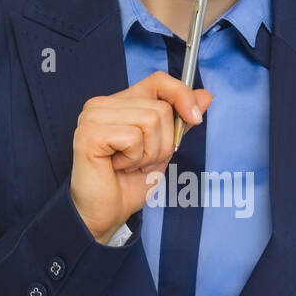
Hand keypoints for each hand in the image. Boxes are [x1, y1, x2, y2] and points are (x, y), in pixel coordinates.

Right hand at [70, 70, 212, 241]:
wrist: (106, 215)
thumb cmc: (127, 185)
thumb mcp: (163, 149)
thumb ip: (180, 121)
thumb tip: (205, 96)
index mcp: (120, 103)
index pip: (159, 81)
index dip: (182, 95)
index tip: (194, 119)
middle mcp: (103, 104)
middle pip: (160, 107)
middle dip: (163, 143)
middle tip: (141, 162)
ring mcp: (93, 116)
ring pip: (150, 121)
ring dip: (149, 153)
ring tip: (129, 165)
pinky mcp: (89, 133)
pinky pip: (133, 138)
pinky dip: (134, 159)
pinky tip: (116, 168)